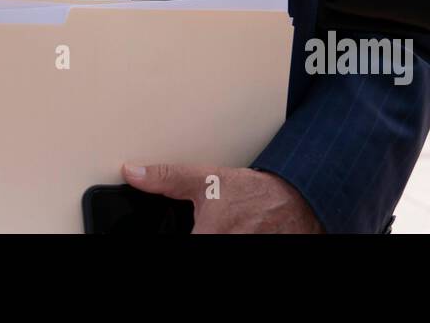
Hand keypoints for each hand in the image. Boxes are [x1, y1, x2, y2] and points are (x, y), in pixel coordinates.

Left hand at [122, 163, 323, 233]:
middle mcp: (223, 248)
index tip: (179, 228)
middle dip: (192, 232)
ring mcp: (238, 253)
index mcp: (207, 238)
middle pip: (194, 246)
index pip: (179, 244)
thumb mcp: (206, 179)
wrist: (296, 200)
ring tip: (215, 226)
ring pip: (207, 250)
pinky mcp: (247, 256)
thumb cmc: (254, 193)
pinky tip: (226, 231)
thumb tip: (134, 173)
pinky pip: (226, 250)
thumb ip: (168, 178)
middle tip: (202, 223)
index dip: (171, 237)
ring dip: (208, 237)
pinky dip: (223, 239)